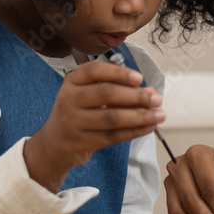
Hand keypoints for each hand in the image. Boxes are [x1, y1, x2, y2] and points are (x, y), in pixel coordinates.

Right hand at [25, 61, 163, 190]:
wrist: (53, 142)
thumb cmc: (78, 112)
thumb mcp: (88, 94)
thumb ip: (117, 89)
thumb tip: (150, 92)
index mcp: (72, 81)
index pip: (94, 70)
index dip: (118, 73)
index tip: (139, 78)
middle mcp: (69, 99)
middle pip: (106, 94)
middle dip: (136, 96)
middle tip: (156, 99)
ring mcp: (72, 122)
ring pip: (112, 118)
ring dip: (140, 116)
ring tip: (159, 115)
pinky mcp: (80, 142)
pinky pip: (112, 136)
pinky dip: (134, 131)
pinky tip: (148, 127)